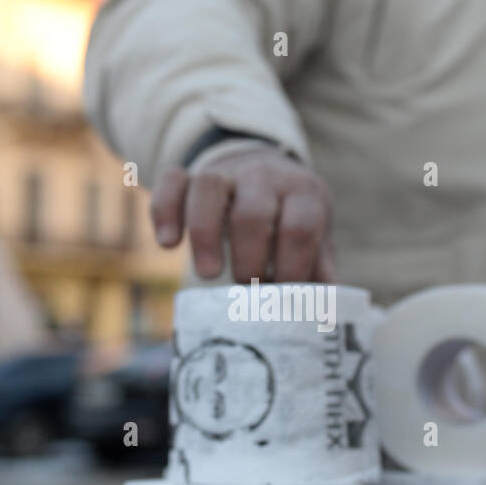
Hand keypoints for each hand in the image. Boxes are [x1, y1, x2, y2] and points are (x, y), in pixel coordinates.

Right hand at [151, 150, 336, 282]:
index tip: (281, 296)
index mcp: (303, 194)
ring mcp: (226, 172)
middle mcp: (265, 177)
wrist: (265, 170)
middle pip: (253, 211)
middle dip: (249, 258)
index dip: (291, 267)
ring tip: (208, 275)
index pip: (300, 227)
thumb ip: (319, 271)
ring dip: (204, 235)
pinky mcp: (191, 174)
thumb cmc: (292, 219)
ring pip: (208, 188)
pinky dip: (164, 211)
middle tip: (246, 287)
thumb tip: (320, 314)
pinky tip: (167, 244)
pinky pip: (172, 181)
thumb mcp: (317, 238)